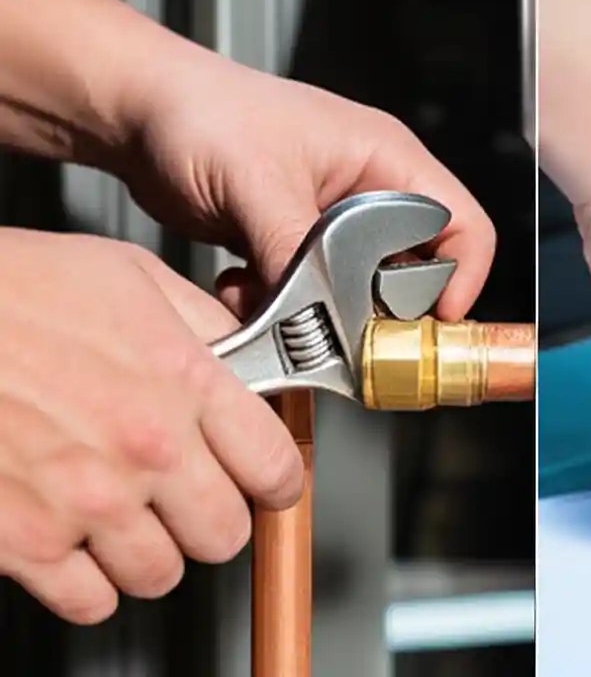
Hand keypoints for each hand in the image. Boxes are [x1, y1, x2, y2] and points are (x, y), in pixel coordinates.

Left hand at [0, 0, 493, 316]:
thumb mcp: (256, 183)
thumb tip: (321, 315)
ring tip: (267, 296)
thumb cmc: (201, 111)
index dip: (461, 279)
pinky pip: (313, 296)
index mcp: (387, 160)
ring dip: (317, 311)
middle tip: (335, 327)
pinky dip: (281, 306)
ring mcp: (335, 221)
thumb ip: (296, 251)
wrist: (137, 112)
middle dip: (373, 307)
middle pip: (415, 272)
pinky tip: (242, 286)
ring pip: (358, 292)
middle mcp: (372, 191)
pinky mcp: (299, 244)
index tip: (432, 323)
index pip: (463, 226)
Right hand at [0, 230, 301, 623]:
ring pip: (161, 574)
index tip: (264, 481)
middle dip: (211, 520)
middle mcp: (144, 447)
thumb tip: (248, 355)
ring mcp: (87, 501)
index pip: (275, 465)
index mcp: (182, 382)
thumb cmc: (12, 287)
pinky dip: (86, 582)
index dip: (276, 479)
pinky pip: (90, 602)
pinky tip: (75, 540)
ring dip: (147, 552)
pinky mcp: (25, 542)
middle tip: (186, 500)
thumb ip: (204, 325)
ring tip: (121, 515)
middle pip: (225, 534)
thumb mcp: (130, 277)